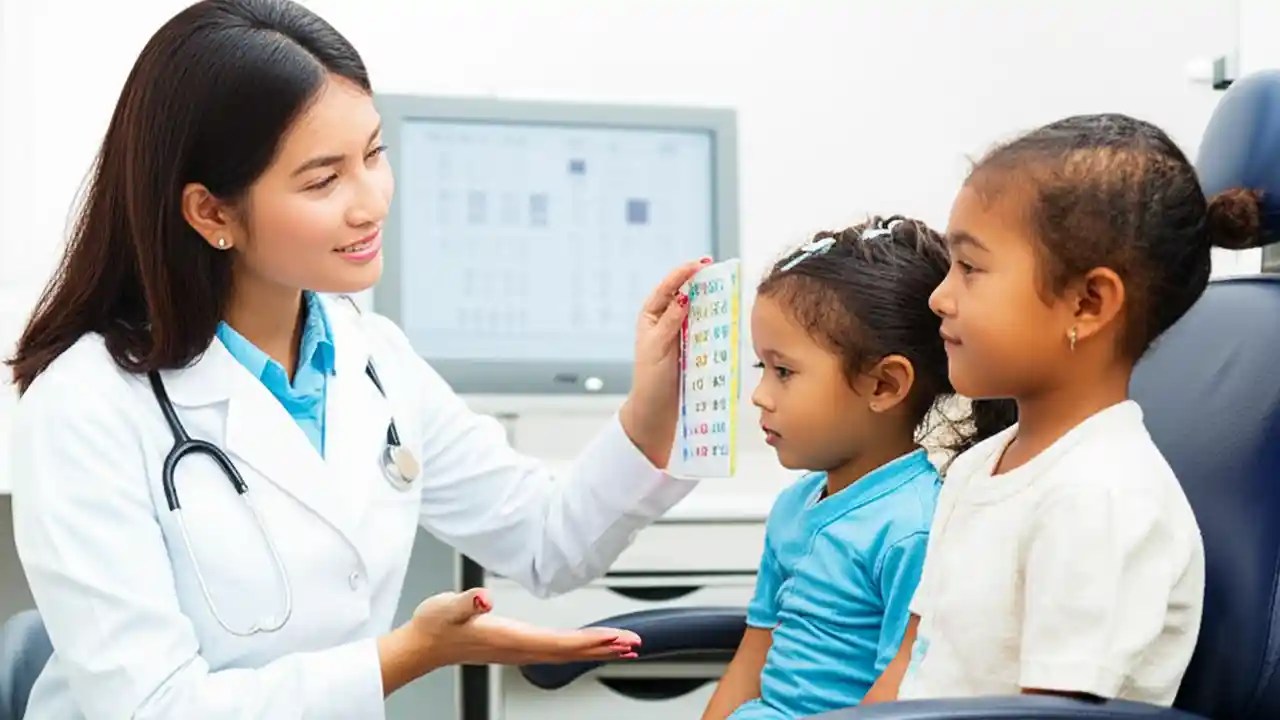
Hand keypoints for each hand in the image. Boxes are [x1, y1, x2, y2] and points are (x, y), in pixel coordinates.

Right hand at [410, 589, 640, 666]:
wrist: (422, 645)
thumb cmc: (435, 624)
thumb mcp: (449, 606)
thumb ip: (467, 601)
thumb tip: (483, 599)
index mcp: (511, 639)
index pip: (560, 642)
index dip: (590, 641)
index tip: (616, 638)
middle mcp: (520, 649)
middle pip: (571, 652)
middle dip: (604, 648)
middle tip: (635, 644)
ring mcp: (519, 651)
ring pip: (566, 654)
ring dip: (596, 650)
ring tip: (623, 647)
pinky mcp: (516, 648)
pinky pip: (556, 651)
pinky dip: (578, 649)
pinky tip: (588, 646)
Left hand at [621, 257, 712, 465]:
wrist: (656, 412)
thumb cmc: (650, 380)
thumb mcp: (657, 348)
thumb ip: (670, 322)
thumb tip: (683, 297)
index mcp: (650, 316)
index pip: (668, 288)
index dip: (683, 273)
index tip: (701, 264)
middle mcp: (665, 321)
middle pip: (685, 294)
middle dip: (700, 282)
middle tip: (718, 272)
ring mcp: (681, 334)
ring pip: (697, 310)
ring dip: (710, 300)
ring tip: (724, 289)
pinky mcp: (693, 348)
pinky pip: (706, 329)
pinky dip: (715, 321)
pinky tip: (726, 316)